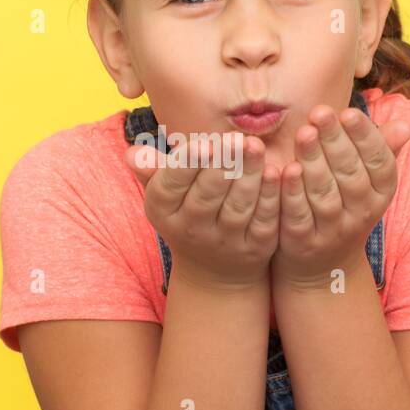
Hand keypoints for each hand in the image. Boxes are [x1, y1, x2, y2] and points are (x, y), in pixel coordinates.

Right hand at [124, 132, 282, 288]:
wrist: (213, 270)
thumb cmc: (186, 213)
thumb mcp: (164, 195)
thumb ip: (153, 170)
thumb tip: (132, 153)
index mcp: (163, 211)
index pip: (171, 185)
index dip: (188, 165)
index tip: (204, 143)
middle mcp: (191, 229)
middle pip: (207, 195)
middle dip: (222, 166)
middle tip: (237, 139)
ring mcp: (225, 241)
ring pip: (237, 207)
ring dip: (248, 176)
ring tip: (256, 147)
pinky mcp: (255, 248)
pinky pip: (263, 220)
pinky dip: (270, 196)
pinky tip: (276, 172)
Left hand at [272, 104, 409, 288]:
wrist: (325, 265)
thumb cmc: (346, 205)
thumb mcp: (368, 182)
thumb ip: (381, 151)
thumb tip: (405, 126)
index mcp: (381, 193)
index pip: (379, 162)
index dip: (365, 137)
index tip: (348, 112)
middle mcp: (361, 213)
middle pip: (350, 174)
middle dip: (335, 141)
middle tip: (319, 112)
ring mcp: (333, 230)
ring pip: (325, 193)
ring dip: (314, 161)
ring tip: (303, 132)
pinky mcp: (304, 241)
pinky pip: (300, 215)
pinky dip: (293, 192)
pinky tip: (286, 168)